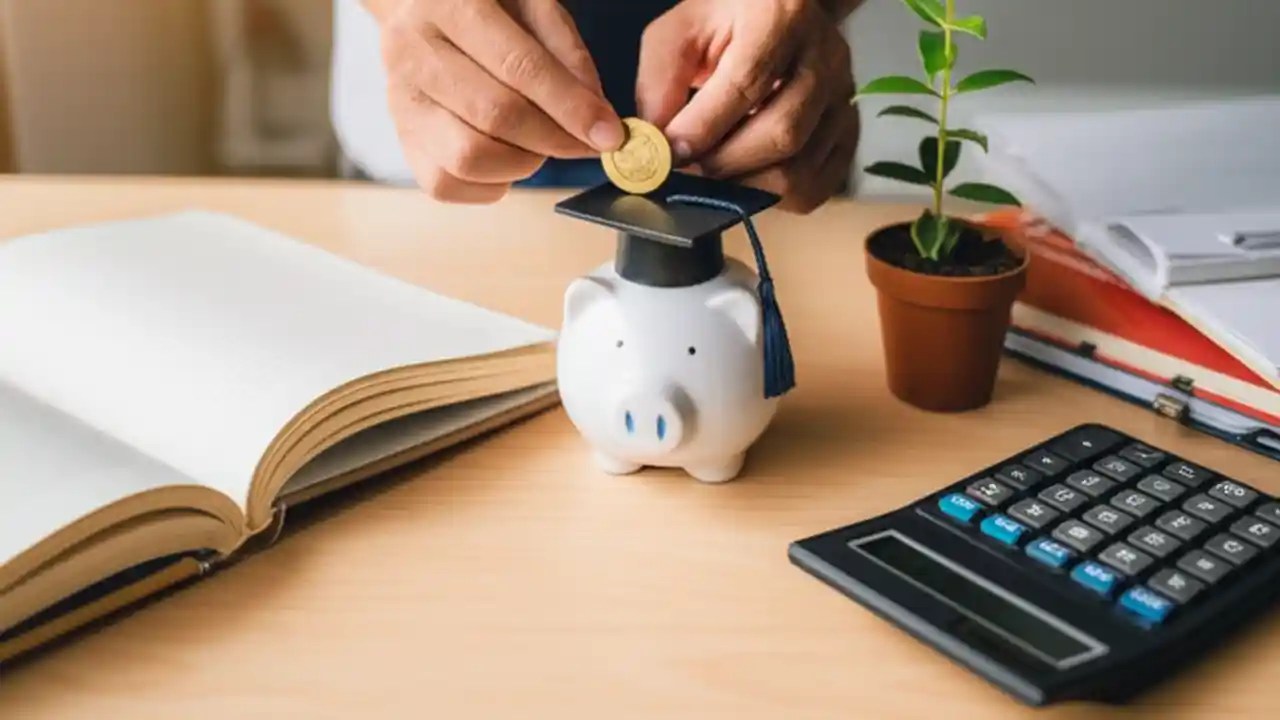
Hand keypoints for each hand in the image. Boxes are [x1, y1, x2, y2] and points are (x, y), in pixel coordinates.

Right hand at [368, 0, 625, 202]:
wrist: (421, 12)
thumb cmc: (488, 8)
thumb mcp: (533, 5)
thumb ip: (567, 53)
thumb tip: (595, 116)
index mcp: (447, 4)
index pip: (518, 67)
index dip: (571, 107)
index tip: (610, 134)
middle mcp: (411, 53)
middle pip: (495, 116)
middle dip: (555, 139)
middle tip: (585, 142)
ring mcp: (400, 102)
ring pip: (469, 157)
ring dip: (524, 161)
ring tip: (540, 141)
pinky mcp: (402, 141)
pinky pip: (447, 185)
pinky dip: (491, 183)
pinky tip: (509, 156)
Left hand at [636, 0, 860, 212]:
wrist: (781, 12)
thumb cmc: (728, 20)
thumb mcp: (681, 31)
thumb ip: (660, 83)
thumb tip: (656, 146)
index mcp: (782, 16)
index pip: (745, 84)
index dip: (704, 128)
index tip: (670, 154)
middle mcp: (826, 56)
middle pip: (781, 133)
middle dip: (724, 165)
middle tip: (687, 172)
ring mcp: (844, 97)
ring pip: (799, 169)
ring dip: (745, 187)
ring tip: (713, 176)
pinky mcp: (848, 131)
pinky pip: (816, 188)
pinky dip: (775, 198)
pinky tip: (749, 179)